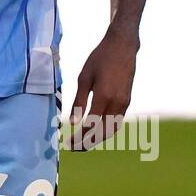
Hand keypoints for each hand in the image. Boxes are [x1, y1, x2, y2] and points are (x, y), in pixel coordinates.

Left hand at [67, 29, 137, 150]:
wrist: (123, 47)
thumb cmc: (99, 59)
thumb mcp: (84, 77)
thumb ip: (78, 101)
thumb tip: (72, 122)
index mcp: (103, 97)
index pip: (90, 126)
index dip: (79, 137)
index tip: (68, 143)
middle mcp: (116, 103)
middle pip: (102, 132)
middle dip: (87, 143)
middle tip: (73, 148)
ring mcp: (124, 104)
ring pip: (111, 130)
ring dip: (97, 139)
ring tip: (83, 143)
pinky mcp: (127, 102)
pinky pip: (117, 122)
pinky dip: (106, 131)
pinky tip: (95, 131)